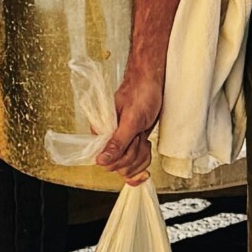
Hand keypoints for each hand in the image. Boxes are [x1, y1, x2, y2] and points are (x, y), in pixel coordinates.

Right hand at [95, 63, 161, 183]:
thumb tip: (100, 160)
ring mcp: (120, 144)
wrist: (151, 84)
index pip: (107, 163)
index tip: (134, 139)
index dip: (124, 156)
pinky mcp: (130, 145)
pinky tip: (145, 145)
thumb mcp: (131, 120)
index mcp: (101, 133)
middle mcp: (108, 140)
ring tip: (143, 137)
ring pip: (129, 168)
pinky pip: (135, 164)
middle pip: (120, 167)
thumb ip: (117, 142)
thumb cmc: (140, 94)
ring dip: (142, 156)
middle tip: (139, 135)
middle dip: (135, 154)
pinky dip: (144, 158)